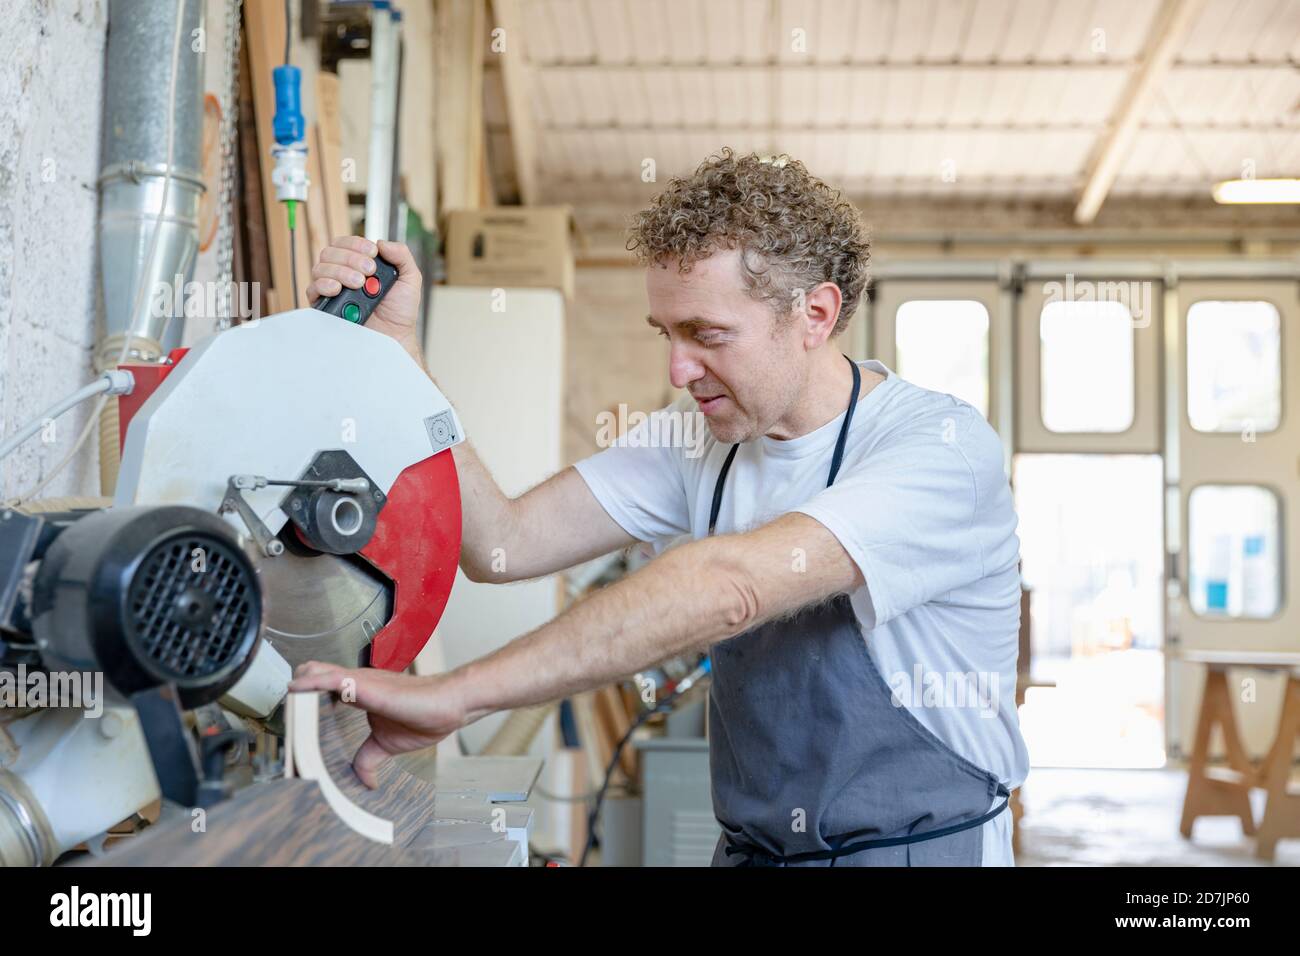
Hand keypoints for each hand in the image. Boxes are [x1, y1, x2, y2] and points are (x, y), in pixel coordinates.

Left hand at [288, 661, 467, 787]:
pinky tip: (294, 690)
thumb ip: (368, 759)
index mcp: (360, 693)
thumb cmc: (426, 715)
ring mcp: (358, 680)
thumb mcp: (386, 744)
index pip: (322, 689)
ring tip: (280, 703)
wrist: (449, 705)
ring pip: (314, 672)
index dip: (304, 698)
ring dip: (295, 686)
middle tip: (282, 712)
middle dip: (294, 690)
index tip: (289, 716)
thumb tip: (366, 783)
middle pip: (312, 674)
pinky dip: (307, 683)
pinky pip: (328, 678)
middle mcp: (355, 682)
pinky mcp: (363, 683)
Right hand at [305, 237, 424, 356]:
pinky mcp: (325, 304)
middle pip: (331, 252)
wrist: (394, 334)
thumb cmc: (400, 310)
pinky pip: (313, 288)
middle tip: (369, 271)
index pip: (346, 243)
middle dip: (350, 258)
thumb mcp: (410, 278)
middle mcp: (343, 272)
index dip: (356, 244)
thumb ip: (401, 256)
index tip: (372, 253)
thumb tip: (381, 242)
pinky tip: (338, 288)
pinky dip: (324, 284)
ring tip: (359, 284)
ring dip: (340, 271)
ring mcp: (332, 288)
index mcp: (359, 263)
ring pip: (321, 267)